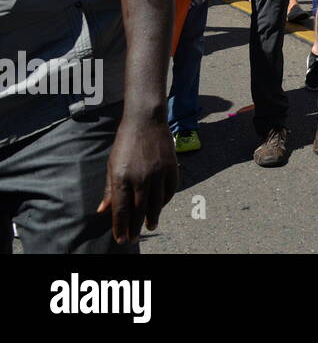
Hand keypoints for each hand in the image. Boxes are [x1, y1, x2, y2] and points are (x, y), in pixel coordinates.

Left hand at [97, 118, 177, 242]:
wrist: (146, 121)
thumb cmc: (125, 143)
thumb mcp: (112, 165)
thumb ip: (109, 189)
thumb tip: (103, 210)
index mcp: (121, 177)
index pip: (121, 209)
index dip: (120, 227)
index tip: (121, 239)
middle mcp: (140, 178)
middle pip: (139, 210)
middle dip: (135, 227)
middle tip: (134, 239)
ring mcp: (158, 173)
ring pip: (156, 203)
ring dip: (152, 218)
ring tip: (150, 227)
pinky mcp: (171, 167)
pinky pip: (169, 191)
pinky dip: (165, 201)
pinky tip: (160, 207)